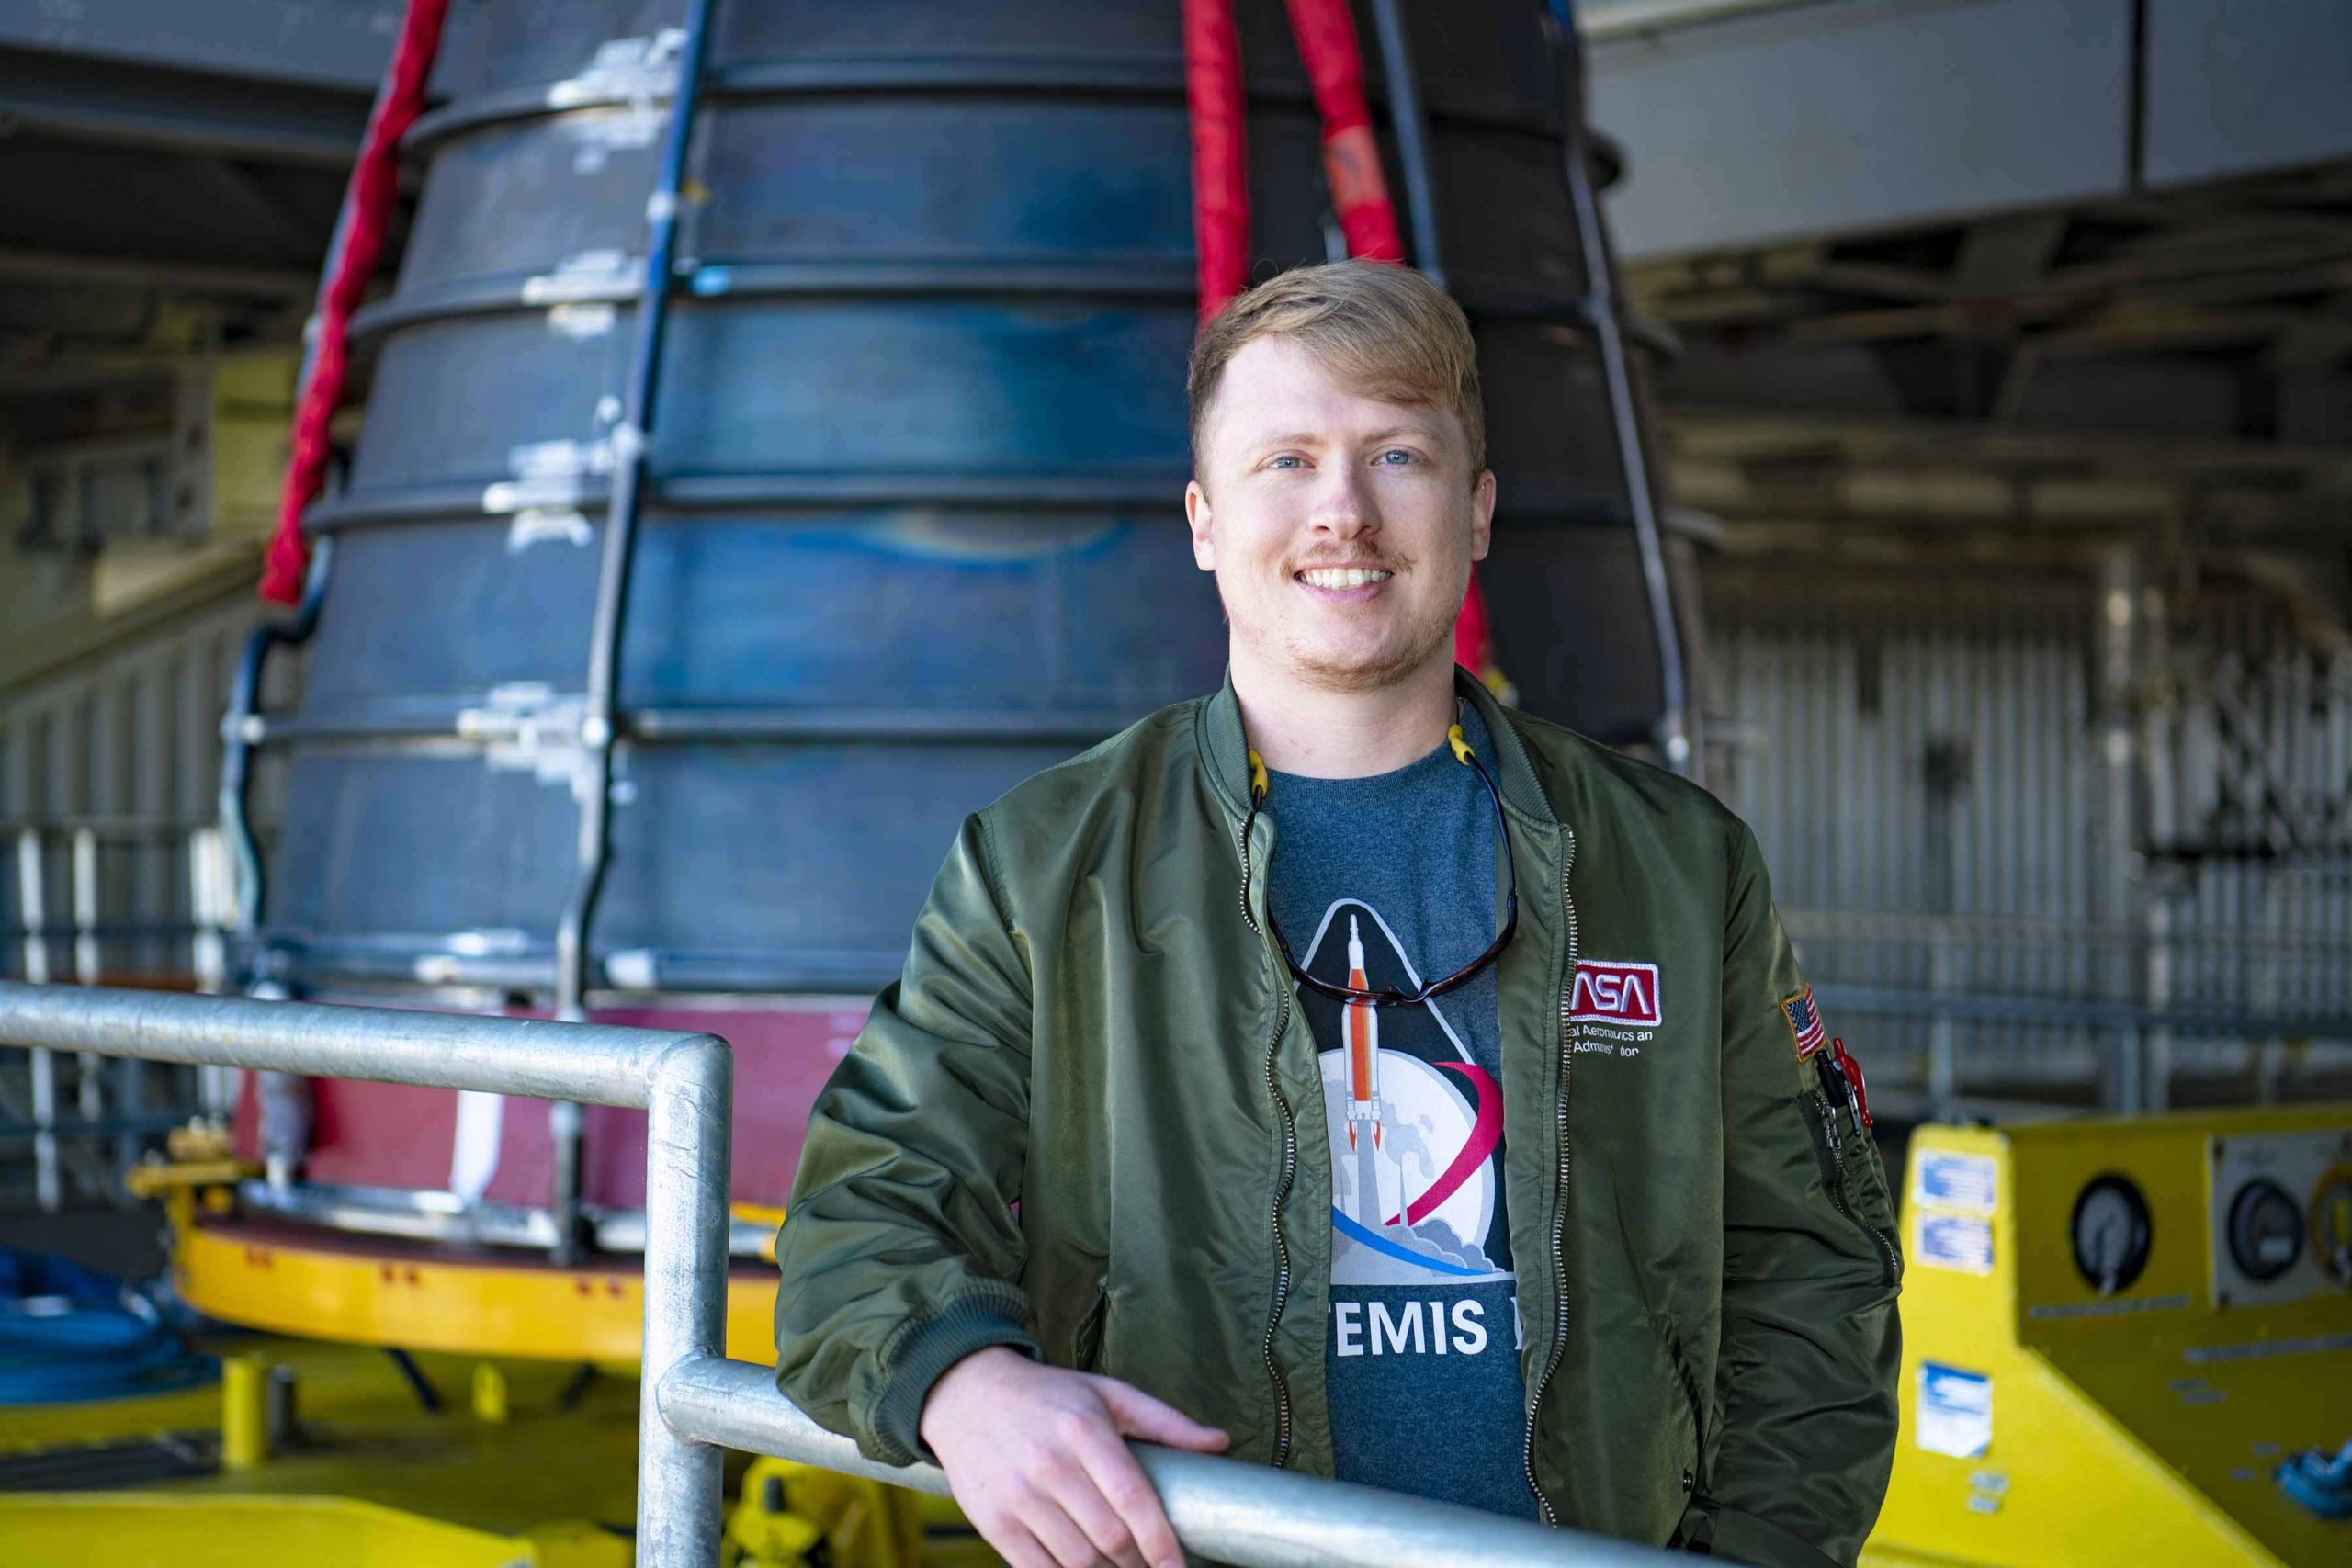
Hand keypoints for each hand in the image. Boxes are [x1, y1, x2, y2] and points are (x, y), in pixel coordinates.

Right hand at [919, 1345, 1228, 1567]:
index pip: (1133, 1498)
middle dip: (1139, 1564)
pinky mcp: (993, 1523)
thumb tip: (1220, 1443)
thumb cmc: (1047, 1396)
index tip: (1178, 1567)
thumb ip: (1165, 1422)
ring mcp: (1018, 1497)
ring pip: (1077, 1562)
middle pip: (1109, 1538)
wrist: (965, 1394)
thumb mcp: (1106, 1393)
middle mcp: (1050, 1465)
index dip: (1161, 1542)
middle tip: (1151, 1566)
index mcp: (1084, 1431)